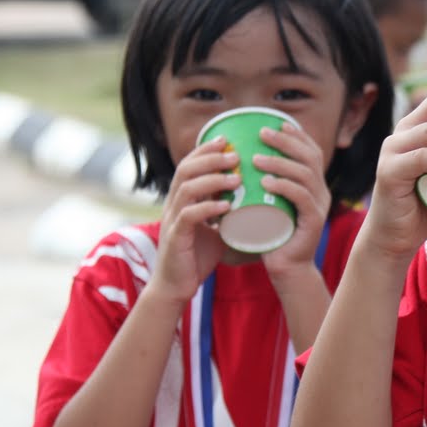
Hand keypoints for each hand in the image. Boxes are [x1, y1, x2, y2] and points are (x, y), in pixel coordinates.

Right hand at [149, 139, 236, 304]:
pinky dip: (209, 209)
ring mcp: (172, 220)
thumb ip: (228, 213)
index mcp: (181, 200)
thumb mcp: (216, 229)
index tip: (226, 139)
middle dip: (210, 158)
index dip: (205, 150)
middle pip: (186, 170)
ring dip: (213, 180)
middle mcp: (173, 205)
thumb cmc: (196, 257)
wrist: (176, 287)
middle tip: (234, 154)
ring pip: (187, 189)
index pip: (189, 165)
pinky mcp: (176, 238)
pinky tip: (228, 207)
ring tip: (236, 178)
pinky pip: (189, 216)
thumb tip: (254, 199)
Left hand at [258, 120, 333, 278]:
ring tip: (255, 158)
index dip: (297, 135)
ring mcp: (319, 206)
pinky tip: (265, 181)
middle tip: (262, 133)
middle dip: (286, 142)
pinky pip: (302, 197)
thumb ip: (265, 184)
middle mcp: (321, 192)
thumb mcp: (270, 203)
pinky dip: (283, 186)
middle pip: (309, 157)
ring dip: (279, 162)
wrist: (286, 268)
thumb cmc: (272, 235)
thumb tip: (243, 159)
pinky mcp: (313, 222)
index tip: (277, 123)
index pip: (312, 152)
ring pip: (304, 174)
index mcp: (314, 185)